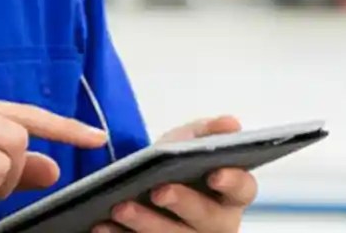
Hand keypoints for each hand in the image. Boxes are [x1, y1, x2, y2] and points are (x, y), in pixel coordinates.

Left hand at [93, 116, 257, 232]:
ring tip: (121, 207)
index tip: (214, 173)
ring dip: (147, 224)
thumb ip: (209, 131)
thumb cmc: (175, 163)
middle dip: (183, 203)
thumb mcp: (190, 141)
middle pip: (207, 218)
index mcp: (231, 194)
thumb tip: (230, 124)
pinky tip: (102, 225)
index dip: (232, 181)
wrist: (144, 185)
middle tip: (159, 190)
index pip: (243, 188)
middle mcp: (217, 224)